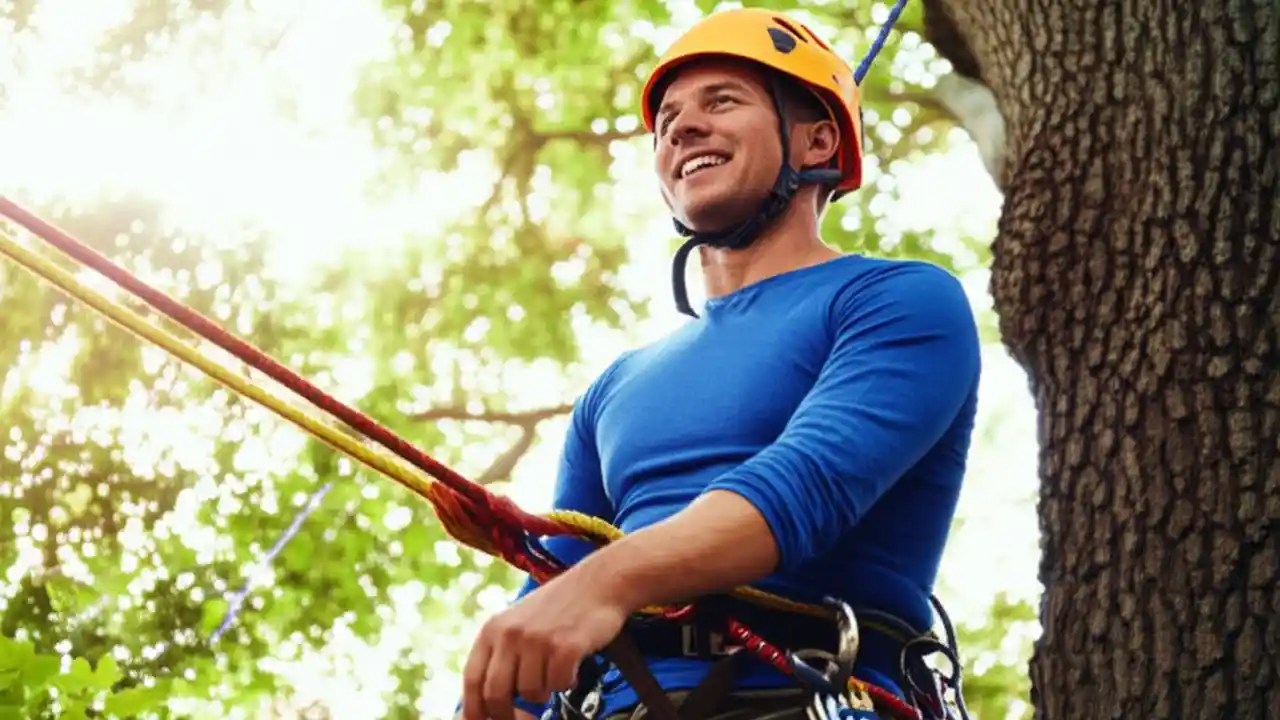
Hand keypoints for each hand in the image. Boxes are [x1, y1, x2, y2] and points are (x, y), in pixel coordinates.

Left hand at [460, 569, 630, 719]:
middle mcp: (510, 634)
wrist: (599, 582)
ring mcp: (537, 639)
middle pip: (496, 695)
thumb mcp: (517, 623)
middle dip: (509, 713)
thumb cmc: (560, 608)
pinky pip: (559, 685)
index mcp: (493, 629)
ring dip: (545, 691)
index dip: (476, 710)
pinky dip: (567, 682)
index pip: (472, 681)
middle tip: (525, 716)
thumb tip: (488, 702)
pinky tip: (572, 665)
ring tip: (555, 670)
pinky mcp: (564, 646)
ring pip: (530, 694)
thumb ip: (500, 655)